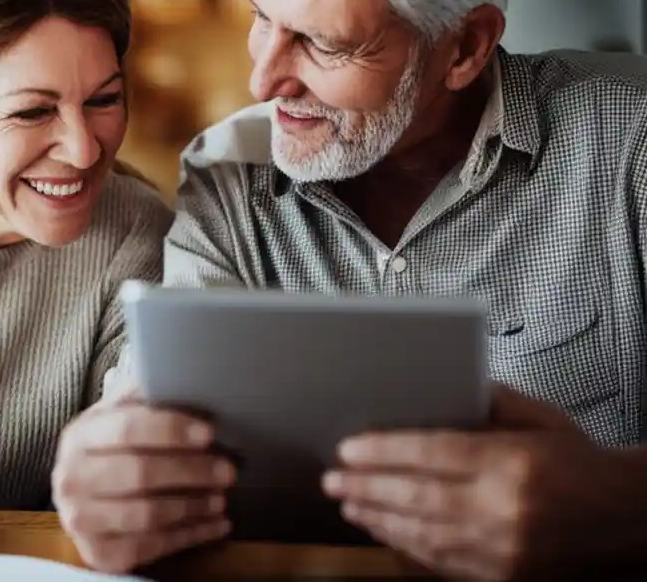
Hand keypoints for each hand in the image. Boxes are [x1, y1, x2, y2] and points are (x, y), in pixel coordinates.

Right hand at [52, 391, 234, 572]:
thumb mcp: (114, 419)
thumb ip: (141, 398)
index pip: (126, 429)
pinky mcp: (99, 554)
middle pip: (139, 473)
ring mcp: (81, 520)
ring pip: (147, 515)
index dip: (171, 430)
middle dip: (190, 471)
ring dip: (193, 506)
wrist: (80, 500)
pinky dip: (190, 536)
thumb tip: (181, 371)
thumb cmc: (107, 453)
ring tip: (223, 498)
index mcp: (79, 436)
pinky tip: (216, 525)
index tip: (209, 432)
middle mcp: (72, 478)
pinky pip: (151, 547)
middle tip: (228, 470)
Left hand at [323, 385, 629, 579]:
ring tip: (347, 503)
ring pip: (423, 534)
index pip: (433, 453)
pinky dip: (406, 545)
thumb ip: (486, 402)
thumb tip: (434, 387)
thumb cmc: (580, 464)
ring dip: (377, 518)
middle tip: (332, 478)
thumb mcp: (539, 419)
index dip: (384, 451)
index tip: (349, 448)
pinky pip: (442, 561)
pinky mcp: (504, 576)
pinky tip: (384, 530)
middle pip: (418, 496)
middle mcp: (506, 509)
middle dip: (366, 486)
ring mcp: (504, 549)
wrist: (628, 517)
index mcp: (514, 463)